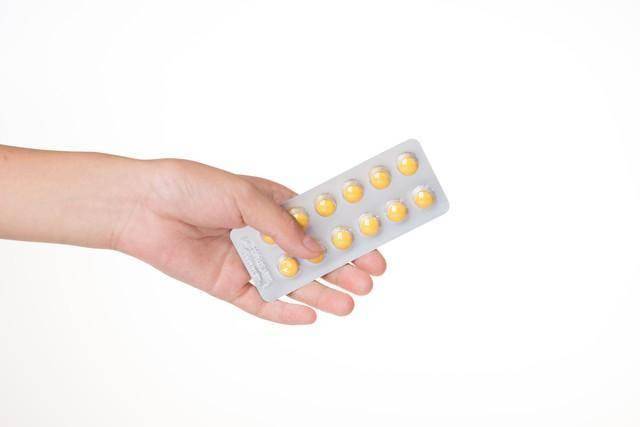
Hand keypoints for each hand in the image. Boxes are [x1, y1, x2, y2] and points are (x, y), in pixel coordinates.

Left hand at [113, 159, 385, 323]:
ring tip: (352, 302)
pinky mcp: (230, 284)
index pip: (318, 222)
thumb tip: (314, 248)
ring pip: (293, 281)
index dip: (346, 234)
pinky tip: (311, 316)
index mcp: (273, 206)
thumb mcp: (243, 195)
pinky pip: (262, 302)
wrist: (143, 207)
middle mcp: (265, 235)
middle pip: (312, 256)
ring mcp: (249, 261)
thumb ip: (280, 223)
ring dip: (322, 292)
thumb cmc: (190, 186)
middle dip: (342, 267)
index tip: (374, 243)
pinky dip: (285, 310)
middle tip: (370, 279)